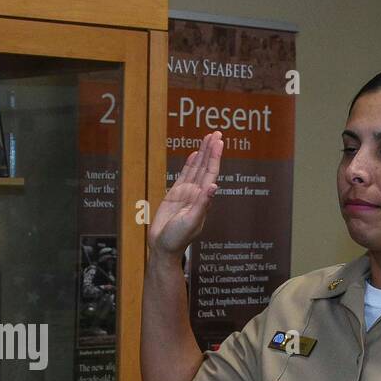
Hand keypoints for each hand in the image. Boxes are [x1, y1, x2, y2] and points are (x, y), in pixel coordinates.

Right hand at [149, 132, 222, 255]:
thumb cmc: (177, 238)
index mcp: (202, 199)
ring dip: (203, 153)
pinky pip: (184, 175)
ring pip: (196, 168)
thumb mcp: (191, 221)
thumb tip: (213, 186)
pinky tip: (194, 154)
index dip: (215, 157)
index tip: (218, 141)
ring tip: (208, 138)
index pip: (211, 173)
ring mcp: (186, 194)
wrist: (162, 247)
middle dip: (211, 150)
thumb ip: (202, 204)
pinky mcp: (175, 195)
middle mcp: (196, 194)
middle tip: (216, 132)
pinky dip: (190, 164)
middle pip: (205, 167)